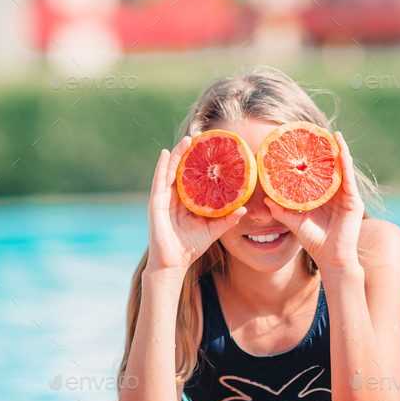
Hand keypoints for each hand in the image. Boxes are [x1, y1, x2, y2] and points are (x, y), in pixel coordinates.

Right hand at [146, 136, 246, 273]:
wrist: (174, 263)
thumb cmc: (191, 247)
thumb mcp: (213, 230)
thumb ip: (227, 219)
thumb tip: (244, 208)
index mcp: (188, 201)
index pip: (194, 176)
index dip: (200, 162)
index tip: (211, 148)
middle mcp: (175, 196)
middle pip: (182, 169)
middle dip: (189, 153)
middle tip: (200, 137)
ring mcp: (164, 198)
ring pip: (171, 170)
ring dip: (177, 154)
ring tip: (187, 140)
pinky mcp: (156, 202)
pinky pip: (159, 180)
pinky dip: (161, 165)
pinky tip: (164, 153)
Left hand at [264, 131, 364, 272]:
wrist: (331, 259)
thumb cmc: (314, 242)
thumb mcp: (295, 222)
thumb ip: (282, 211)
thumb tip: (266, 199)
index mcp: (323, 197)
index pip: (318, 173)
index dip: (313, 159)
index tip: (305, 143)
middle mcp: (336, 194)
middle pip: (332, 167)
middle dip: (328, 150)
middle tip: (320, 132)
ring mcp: (346, 197)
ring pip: (342, 169)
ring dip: (339, 151)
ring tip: (334, 135)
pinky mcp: (354, 201)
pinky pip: (349, 179)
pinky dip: (346, 164)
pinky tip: (342, 151)